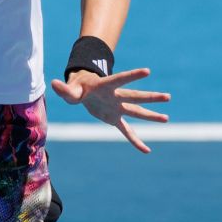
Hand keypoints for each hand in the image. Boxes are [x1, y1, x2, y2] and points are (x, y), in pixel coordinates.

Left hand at [50, 68, 171, 152]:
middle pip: (135, 96)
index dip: (132, 75)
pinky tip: (146, 150)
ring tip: (166, 118)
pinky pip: (127, 131)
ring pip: (136, 111)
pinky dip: (135, 141)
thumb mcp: (69, 89)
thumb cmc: (76, 87)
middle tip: (167, 97)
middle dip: (150, 97)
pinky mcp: (114, 118)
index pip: (120, 79)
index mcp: (105, 86)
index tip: (148, 71)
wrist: (83, 91)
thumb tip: (54, 83)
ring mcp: (117, 108)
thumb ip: (64, 88)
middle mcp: (115, 96)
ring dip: (150, 116)